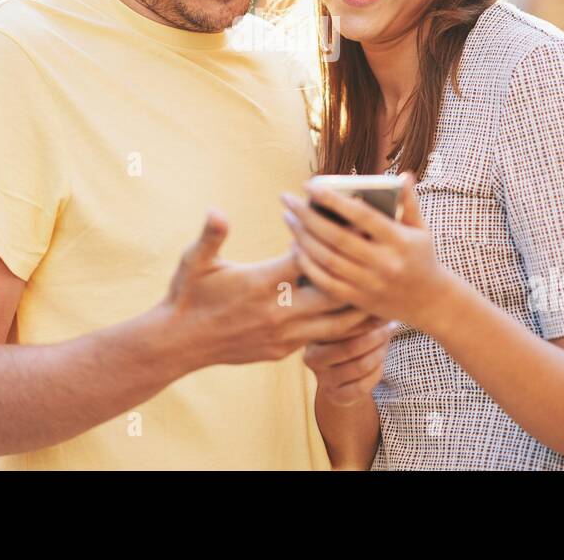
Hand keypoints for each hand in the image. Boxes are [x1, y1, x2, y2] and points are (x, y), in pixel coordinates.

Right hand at [162, 208, 383, 368]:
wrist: (179, 342)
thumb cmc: (189, 295)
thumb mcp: (194, 261)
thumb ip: (211, 235)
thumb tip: (217, 211)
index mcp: (260, 284)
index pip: (306, 259)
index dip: (329, 240)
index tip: (352, 224)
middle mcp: (277, 312)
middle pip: (332, 293)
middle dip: (355, 274)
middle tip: (380, 256)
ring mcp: (283, 336)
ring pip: (335, 325)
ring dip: (359, 309)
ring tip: (384, 296)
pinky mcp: (283, 351)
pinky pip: (322, 340)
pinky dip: (342, 329)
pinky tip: (357, 319)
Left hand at [281, 172, 453, 330]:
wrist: (432, 303)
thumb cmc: (422, 258)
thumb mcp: (421, 230)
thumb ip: (409, 203)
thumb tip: (403, 175)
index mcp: (399, 240)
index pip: (361, 216)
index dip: (333, 200)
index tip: (309, 185)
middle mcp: (384, 263)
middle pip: (337, 237)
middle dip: (306, 216)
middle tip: (287, 200)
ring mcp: (370, 284)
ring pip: (327, 260)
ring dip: (302, 238)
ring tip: (288, 219)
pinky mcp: (359, 300)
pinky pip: (326, 283)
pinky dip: (307, 266)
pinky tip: (295, 249)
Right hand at [304, 318, 396, 406]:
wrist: (339, 379)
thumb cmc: (345, 340)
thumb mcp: (344, 326)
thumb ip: (354, 315)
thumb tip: (377, 305)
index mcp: (310, 336)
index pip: (339, 326)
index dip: (364, 320)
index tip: (381, 313)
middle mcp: (312, 358)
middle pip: (350, 348)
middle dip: (376, 336)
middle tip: (390, 326)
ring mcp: (323, 380)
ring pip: (360, 366)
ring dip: (380, 352)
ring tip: (388, 341)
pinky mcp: (336, 397)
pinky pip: (363, 385)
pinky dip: (378, 372)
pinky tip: (382, 362)